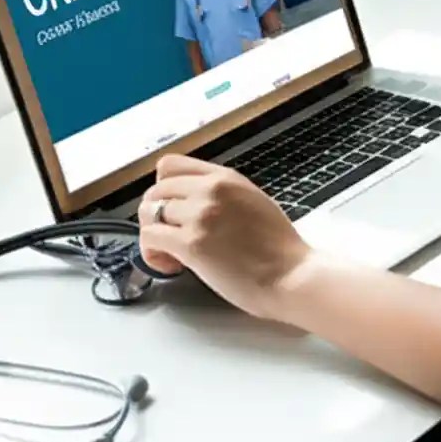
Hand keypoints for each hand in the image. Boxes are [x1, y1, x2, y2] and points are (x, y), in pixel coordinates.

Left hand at [138, 154, 311, 319]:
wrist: (292, 276)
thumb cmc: (280, 249)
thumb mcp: (253, 201)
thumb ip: (223, 195)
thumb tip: (194, 204)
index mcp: (225, 178)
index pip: (170, 166)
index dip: (163, 188)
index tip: (170, 207)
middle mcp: (210, 190)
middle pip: (155, 190)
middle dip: (156, 215)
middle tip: (171, 236)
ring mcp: (200, 215)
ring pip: (148, 213)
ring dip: (154, 235)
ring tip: (172, 254)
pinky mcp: (191, 244)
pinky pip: (149, 239)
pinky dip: (152, 254)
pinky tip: (173, 266)